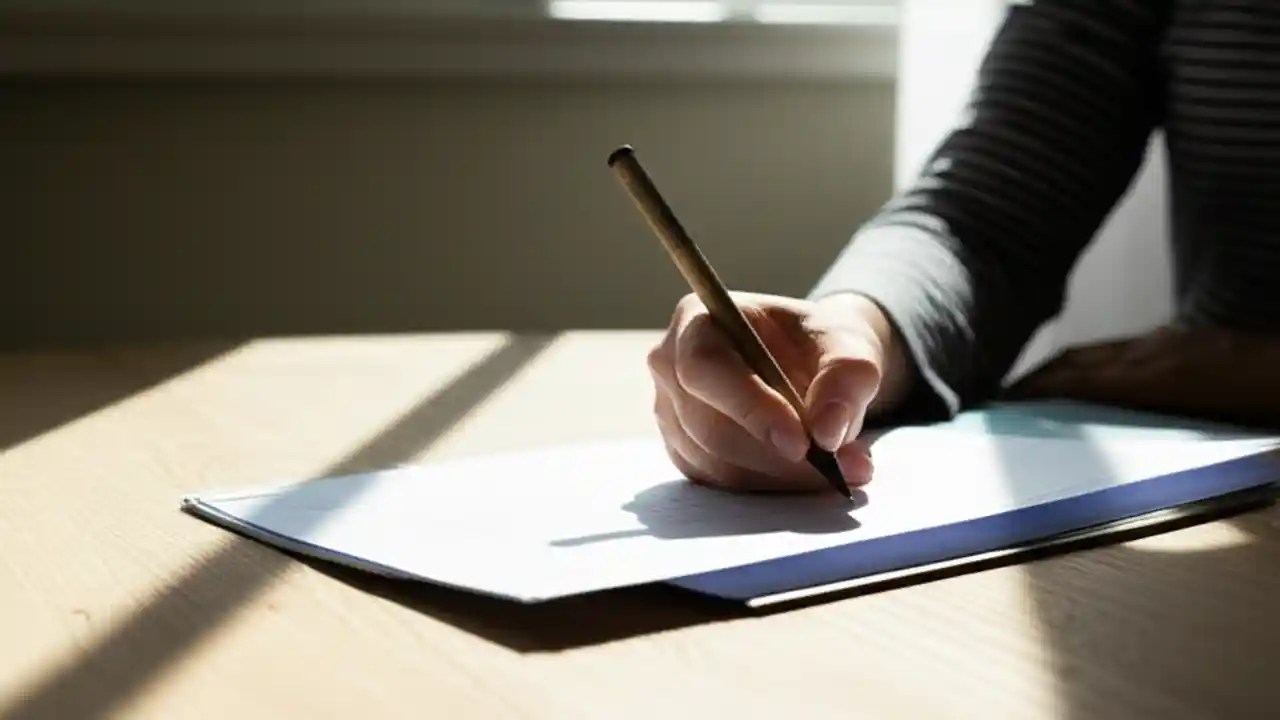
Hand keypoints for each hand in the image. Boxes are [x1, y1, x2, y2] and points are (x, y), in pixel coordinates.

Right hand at [647, 291, 910, 491]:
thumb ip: (845, 377)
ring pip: (720, 465)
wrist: (813, 363)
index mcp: (698, 319)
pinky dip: (775, 486)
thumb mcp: (848, 343)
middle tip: (848, 465)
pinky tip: (814, 473)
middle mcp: (671, 367)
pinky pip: (724, 485)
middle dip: (780, 456)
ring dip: (786, 476)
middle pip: (710, 427)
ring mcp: (672, 415)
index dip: (749, 407)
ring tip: (848, 467)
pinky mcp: (686, 453)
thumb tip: (828, 431)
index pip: (705, 368)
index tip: (801, 443)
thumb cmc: (819, 342)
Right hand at [1007, 324, 1279, 426]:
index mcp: (1157, 375)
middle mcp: (1155, 351)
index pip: (1078, 379)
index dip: (1036, 389)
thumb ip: (1152, 415)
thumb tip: (1096, 416)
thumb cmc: (1262, 403)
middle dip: (1037, 375)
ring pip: (1098, 351)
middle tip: (1005, 394)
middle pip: (1078, 358)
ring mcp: (1169, 341)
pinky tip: (1092, 378)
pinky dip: (1094, 364)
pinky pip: (1123, 350)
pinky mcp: (1184, 340)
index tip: (1002, 400)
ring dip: (1062, 368)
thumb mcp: (1207, 420)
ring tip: (1037, 387)